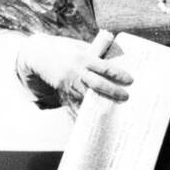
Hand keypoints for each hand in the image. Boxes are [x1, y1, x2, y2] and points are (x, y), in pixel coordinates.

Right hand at [17, 29, 132, 105]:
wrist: (40, 54)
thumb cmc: (65, 50)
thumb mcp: (80, 47)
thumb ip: (96, 54)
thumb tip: (116, 57)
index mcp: (83, 58)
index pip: (104, 67)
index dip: (118, 74)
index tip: (130, 80)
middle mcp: (76, 71)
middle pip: (97, 84)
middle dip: (112, 91)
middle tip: (126, 97)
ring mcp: (69, 83)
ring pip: (86, 97)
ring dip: (100, 105)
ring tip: (113, 112)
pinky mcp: (63, 92)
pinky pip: (74, 105)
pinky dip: (82, 113)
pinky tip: (92, 122)